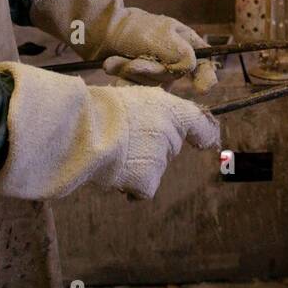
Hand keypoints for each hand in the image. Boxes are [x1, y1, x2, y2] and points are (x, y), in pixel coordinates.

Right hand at [0, 62, 220, 200]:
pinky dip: (131, 187)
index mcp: (166, 106)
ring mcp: (160, 157)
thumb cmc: (95, 109)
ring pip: (153, 168)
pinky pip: (143, 189)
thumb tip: (144, 131)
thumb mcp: (125, 98)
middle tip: (123, 140)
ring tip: (110, 153)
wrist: (81, 130)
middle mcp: (169, 131)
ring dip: (136, 167)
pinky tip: (113, 174)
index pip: (198, 121)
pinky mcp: (148, 180)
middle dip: (151, 148)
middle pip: (169, 148)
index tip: (205, 142)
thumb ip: (144, 113)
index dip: (204, 133)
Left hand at [30, 0, 217, 92]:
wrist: (97, 31)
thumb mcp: (161, 38)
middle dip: (149, 71)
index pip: (204, 62)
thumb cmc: (131, 29)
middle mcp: (174, 56)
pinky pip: (139, 87)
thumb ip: (182, 55)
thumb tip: (192, 70)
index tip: (202, 88)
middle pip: (174, 77)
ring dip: (131, 72)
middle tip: (133, 63)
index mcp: (184, 41)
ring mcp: (157, 68)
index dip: (206, 76)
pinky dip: (123, 77)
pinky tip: (113, 64)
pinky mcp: (141, 77)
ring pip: (154, 84)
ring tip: (115, 60)